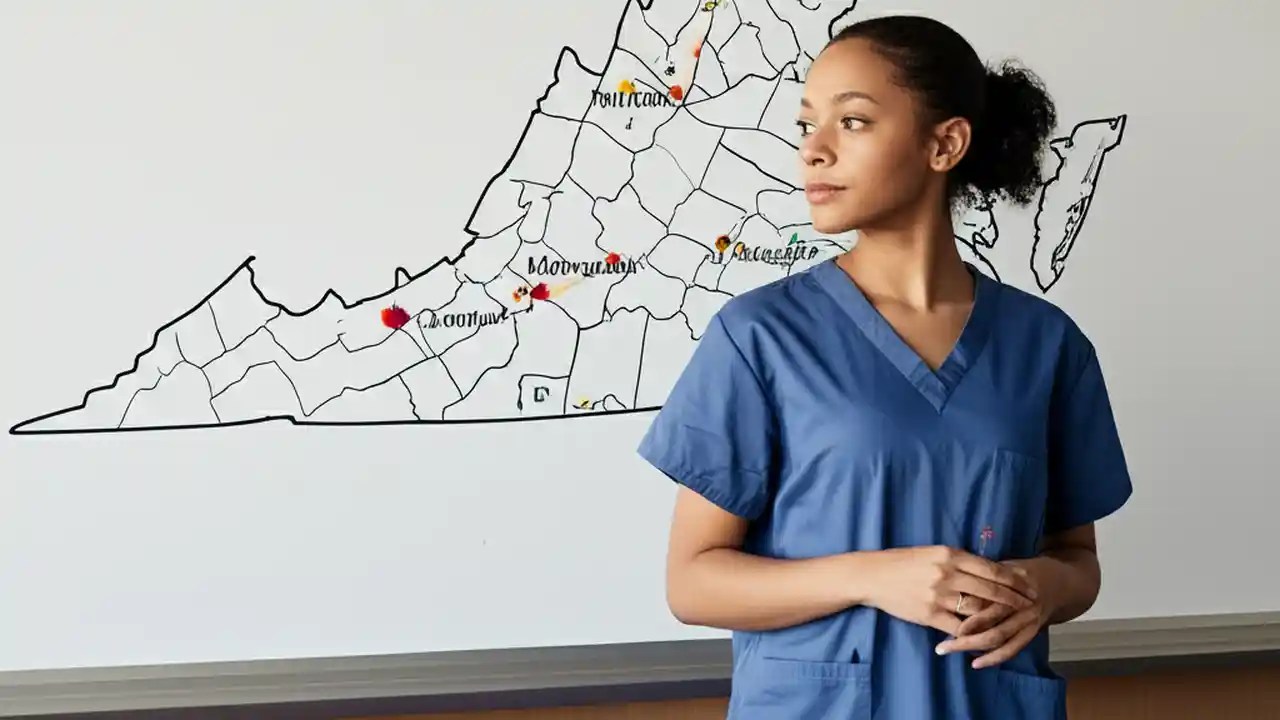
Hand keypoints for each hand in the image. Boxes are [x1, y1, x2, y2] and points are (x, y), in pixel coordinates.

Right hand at [865, 546, 1038, 637]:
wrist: (872, 576)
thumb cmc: (902, 562)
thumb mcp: (931, 552)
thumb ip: (957, 560)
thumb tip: (985, 569)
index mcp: (950, 555)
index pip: (991, 568)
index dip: (1012, 579)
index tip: (1027, 585)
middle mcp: (947, 574)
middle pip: (990, 589)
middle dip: (1013, 598)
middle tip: (1029, 604)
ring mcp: (939, 596)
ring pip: (978, 609)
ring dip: (996, 616)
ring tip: (1010, 620)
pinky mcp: (929, 615)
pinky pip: (958, 627)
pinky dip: (972, 632)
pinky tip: (982, 635)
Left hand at [934, 558, 1056, 668]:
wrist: (1054, 583)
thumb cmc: (1017, 572)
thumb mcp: (1000, 565)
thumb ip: (979, 575)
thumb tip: (948, 585)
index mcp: (1010, 581)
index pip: (985, 598)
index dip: (964, 609)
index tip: (940, 614)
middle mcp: (1020, 602)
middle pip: (990, 621)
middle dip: (963, 634)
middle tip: (939, 641)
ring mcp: (1028, 619)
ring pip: (999, 637)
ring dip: (972, 646)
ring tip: (947, 650)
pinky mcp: (1032, 632)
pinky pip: (1012, 649)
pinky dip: (994, 658)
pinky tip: (976, 663)